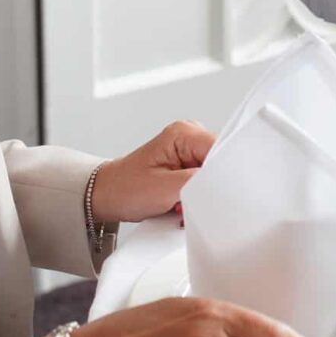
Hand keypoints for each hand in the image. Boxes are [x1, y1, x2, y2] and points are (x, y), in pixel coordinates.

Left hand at [91, 120, 214, 223]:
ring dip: (202, 195)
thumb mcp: (166, 189)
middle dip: (210, 188)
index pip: (222, 149)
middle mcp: (189, 136)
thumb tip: (227, 182)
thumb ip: (200, 183)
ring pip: (214, 175)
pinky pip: (205, 181)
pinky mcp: (187, 164)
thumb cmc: (125, 189)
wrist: (108, 196)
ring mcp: (189, 150)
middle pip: (220, 163)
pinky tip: (180, 203)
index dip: (223, 175)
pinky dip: (196, 196)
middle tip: (186, 202)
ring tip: (178, 204)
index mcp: (184, 133)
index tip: (214, 195)